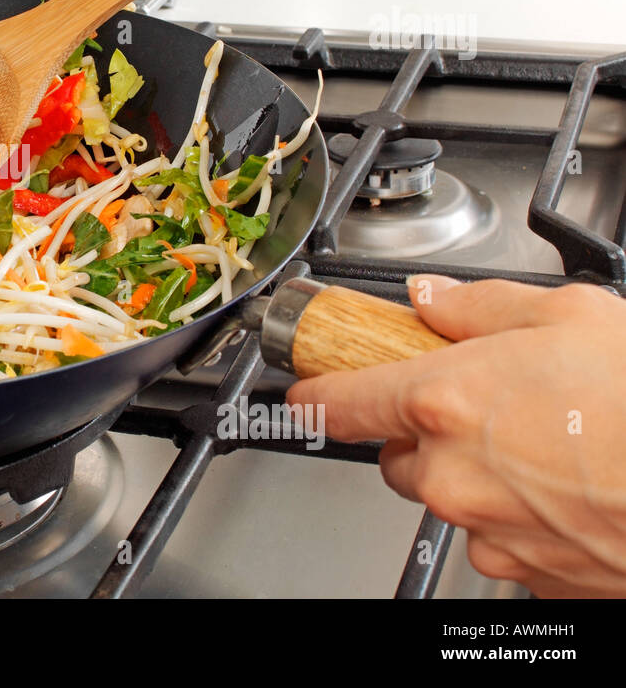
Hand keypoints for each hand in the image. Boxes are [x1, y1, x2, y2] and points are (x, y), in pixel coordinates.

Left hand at [286, 275, 625, 596]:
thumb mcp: (569, 314)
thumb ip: (479, 306)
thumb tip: (432, 301)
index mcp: (443, 399)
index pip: (336, 401)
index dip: (313, 391)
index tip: (306, 387)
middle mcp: (452, 472)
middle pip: (396, 454)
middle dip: (423, 430)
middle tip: (483, 406)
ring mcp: (487, 529)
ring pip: (446, 499)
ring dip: (471, 475)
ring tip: (540, 445)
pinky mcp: (526, 573)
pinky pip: (498, 539)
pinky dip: (517, 517)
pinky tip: (564, 487)